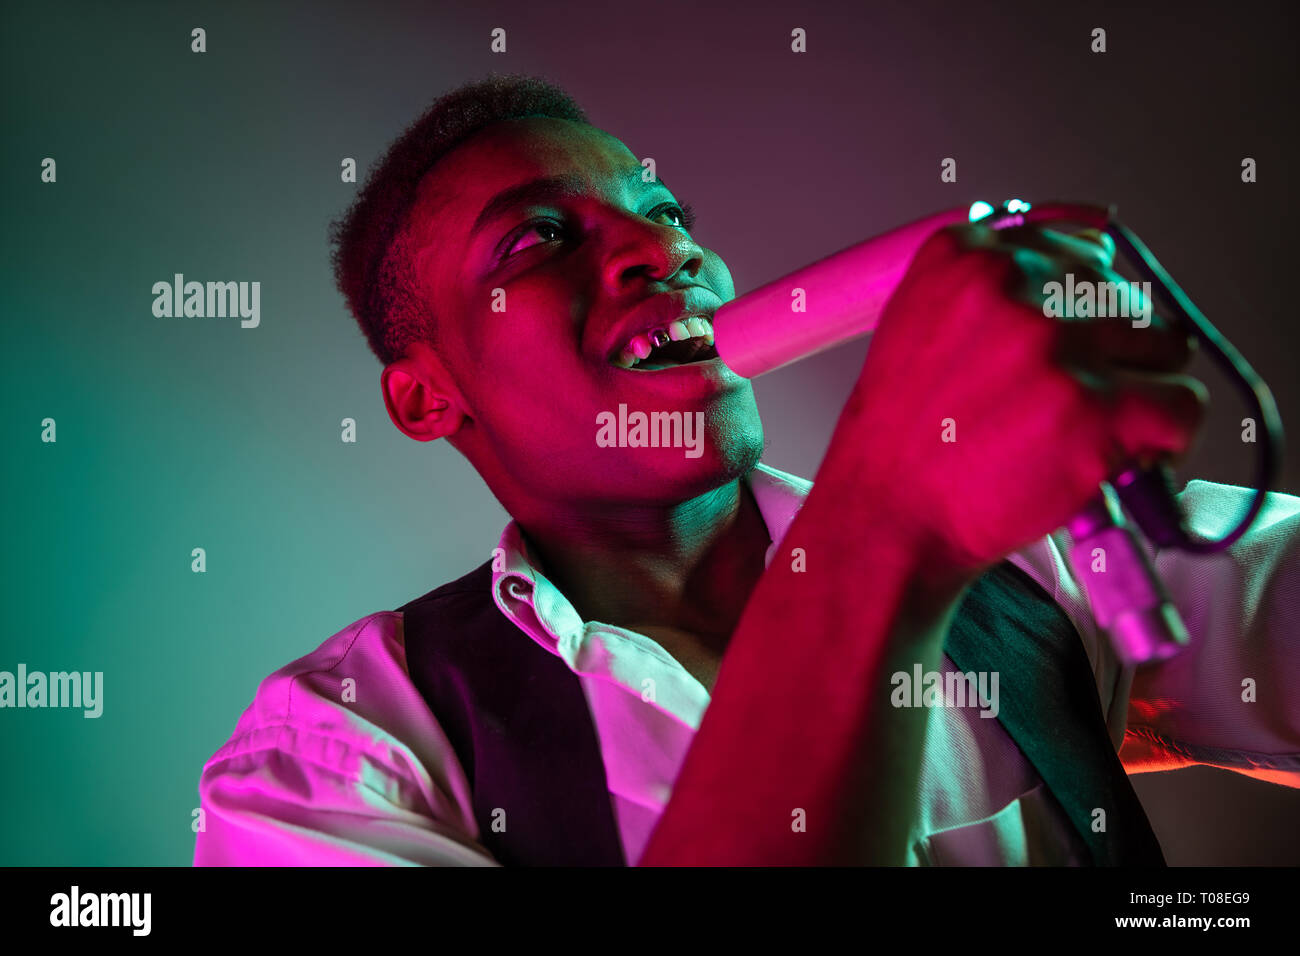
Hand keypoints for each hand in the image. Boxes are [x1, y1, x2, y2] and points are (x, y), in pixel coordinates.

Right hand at [823, 219, 1205, 579]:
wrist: (885, 518)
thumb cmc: (899, 440)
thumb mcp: (918, 325)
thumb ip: (991, 285)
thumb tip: (1089, 256)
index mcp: (965, 257)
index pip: (1079, 249)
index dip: (1080, 308)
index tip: (1063, 345)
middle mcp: (1012, 287)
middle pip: (1125, 298)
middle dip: (1108, 352)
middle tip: (1060, 404)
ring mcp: (1057, 345)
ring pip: (1163, 347)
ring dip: (1136, 392)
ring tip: (1079, 431)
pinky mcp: (1096, 407)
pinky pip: (1182, 405)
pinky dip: (1162, 439)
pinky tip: (1113, 456)